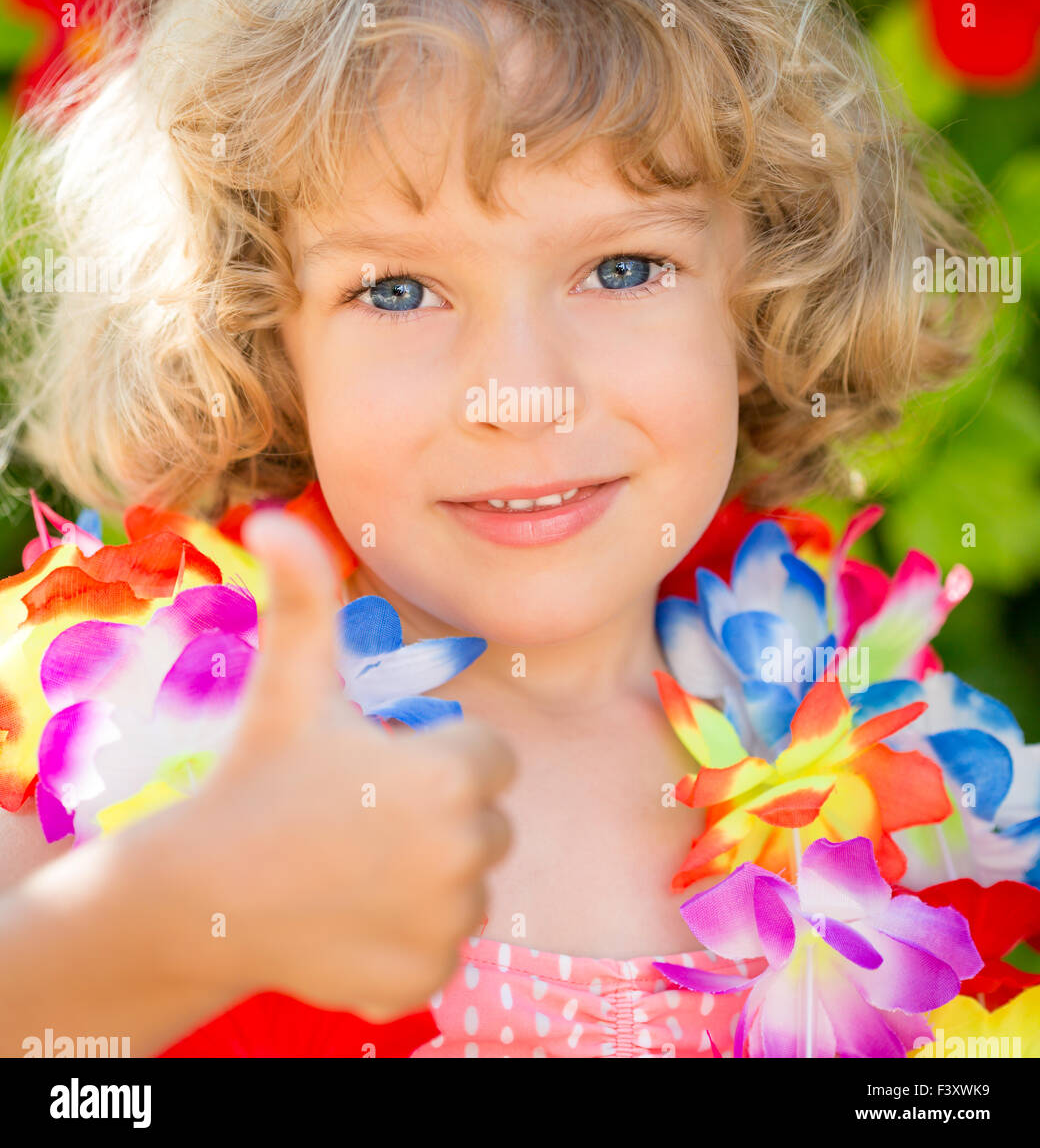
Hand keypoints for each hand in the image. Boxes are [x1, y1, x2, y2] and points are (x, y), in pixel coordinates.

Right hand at [167, 510, 513, 1019]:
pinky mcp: (425, 980)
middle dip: (437, 815)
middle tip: (359, 814)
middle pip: (484, 822)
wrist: (199, 896)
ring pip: (466, 887)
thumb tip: (273, 516)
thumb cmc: (255, 776)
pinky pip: (442, 946)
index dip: (437, 755)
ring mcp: (446, 925)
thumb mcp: (289, 683)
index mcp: (452, 776)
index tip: (379, 762)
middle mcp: (466, 854)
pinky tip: (350, 917)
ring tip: (352, 863)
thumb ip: (301, 597)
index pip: (488, 758)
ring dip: (427, 877)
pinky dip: (409, 937)